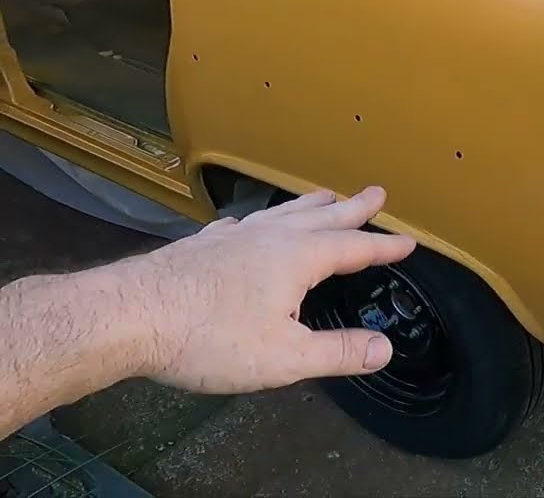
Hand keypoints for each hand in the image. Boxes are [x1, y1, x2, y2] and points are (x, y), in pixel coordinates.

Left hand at [117, 186, 416, 393]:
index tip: (409, 242)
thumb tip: (384, 349)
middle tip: (377, 192)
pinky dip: (260, 219)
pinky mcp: (201, 246)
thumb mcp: (285, 357)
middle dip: (353, 207)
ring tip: (324, 196)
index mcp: (297, 259)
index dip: (384, 247)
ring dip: (309, 205)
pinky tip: (249, 223)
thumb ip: (338, 352)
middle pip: (321, 217)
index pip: (353, 249)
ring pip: (281, 213)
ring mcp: (232, 237)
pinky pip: (242, 223)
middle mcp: (269, 238)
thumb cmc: (209, 337)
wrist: (128, 316)